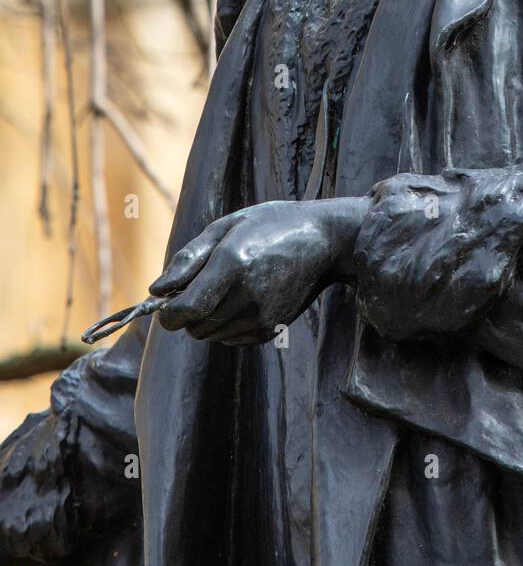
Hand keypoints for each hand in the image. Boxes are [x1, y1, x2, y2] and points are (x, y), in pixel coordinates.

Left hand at [151, 197, 366, 344]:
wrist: (324, 241)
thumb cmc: (271, 226)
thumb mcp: (227, 226)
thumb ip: (189, 258)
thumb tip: (156, 290)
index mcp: (233, 263)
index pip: (186, 309)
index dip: (168, 314)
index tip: (166, 305)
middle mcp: (247, 294)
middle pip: (195, 327)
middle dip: (186, 314)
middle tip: (197, 290)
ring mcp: (262, 315)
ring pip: (211, 335)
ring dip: (205, 320)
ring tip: (222, 290)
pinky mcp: (271, 328)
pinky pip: (231, 339)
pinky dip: (225, 326)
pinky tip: (240, 300)